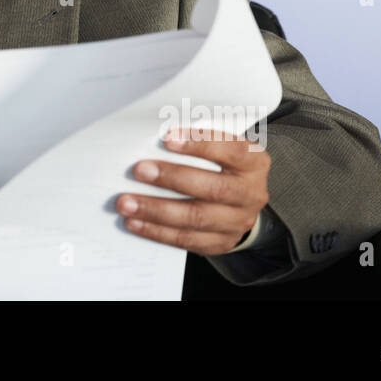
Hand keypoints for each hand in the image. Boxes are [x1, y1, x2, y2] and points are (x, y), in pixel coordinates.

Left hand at [117, 128, 269, 255]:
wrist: (240, 201)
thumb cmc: (221, 164)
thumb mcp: (220, 148)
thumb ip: (198, 142)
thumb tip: (154, 139)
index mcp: (253, 162)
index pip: (230, 150)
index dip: (199, 144)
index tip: (167, 138)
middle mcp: (250, 193)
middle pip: (212, 188)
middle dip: (171, 178)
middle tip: (138, 170)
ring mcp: (238, 221)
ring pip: (196, 218)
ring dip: (156, 210)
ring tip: (127, 203)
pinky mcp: (222, 242)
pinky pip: (187, 240)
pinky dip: (158, 231)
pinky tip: (135, 223)